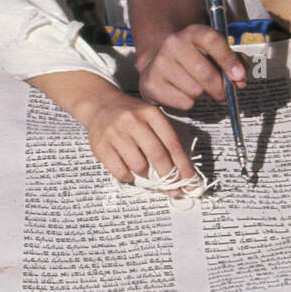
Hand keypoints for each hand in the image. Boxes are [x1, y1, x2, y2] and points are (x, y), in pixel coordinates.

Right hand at [79, 85, 194, 188]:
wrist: (100, 104)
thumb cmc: (132, 114)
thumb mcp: (151, 116)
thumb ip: (165, 137)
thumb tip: (181, 170)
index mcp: (151, 113)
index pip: (172, 143)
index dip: (183, 165)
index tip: (190, 180)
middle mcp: (133, 121)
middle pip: (157, 155)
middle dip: (168, 175)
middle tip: (173, 187)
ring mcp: (115, 133)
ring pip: (138, 165)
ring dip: (146, 175)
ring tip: (145, 172)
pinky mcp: (100, 146)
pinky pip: (119, 171)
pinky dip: (128, 177)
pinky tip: (130, 173)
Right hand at [136, 23, 246, 108]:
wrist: (157, 59)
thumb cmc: (194, 57)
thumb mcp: (215, 51)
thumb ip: (235, 61)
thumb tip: (240, 80)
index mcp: (193, 32)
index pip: (213, 41)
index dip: (229, 60)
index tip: (240, 77)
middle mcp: (173, 44)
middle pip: (206, 74)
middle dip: (220, 89)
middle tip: (223, 93)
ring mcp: (159, 63)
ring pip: (195, 91)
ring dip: (201, 94)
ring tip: (196, 86)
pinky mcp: (150, 83)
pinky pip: (183, 103)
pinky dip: (188, 102)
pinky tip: (182, 92)